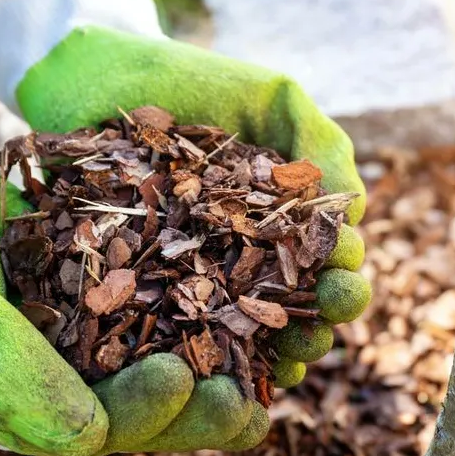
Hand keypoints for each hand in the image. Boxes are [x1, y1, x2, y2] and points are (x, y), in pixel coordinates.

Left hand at [0, 0, 371, 453]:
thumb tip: (354, 212)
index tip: (340, 280)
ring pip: (244, 340)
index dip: (341, 281)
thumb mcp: (272, 99)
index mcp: (285, 224)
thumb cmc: (194, 83)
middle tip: (316, 331)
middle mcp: (247, 262)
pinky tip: (217, 378)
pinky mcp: (142, 295)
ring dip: (269, 361)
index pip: (328, 267)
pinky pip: (175, 339)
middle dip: (314, 329)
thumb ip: (322, 144)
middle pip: (294, 314)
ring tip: (279, 368)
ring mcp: (195, 282)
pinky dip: (201, 363)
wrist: (99, 77)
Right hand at [0, 92, 269, 455]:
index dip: (146, 412)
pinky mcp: (105, 310)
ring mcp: (84, 351)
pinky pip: (161, 332)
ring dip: (214, 383)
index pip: (96, 430)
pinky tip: (251, 317)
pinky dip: (205, 329)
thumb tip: (90, 438)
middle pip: (143, 418)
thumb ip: (14, 371)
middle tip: (245, 399)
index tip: (182, 375)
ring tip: (267, 375)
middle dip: (198, 415)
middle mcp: (58, 389)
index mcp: (21, 408)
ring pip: (160, 382)